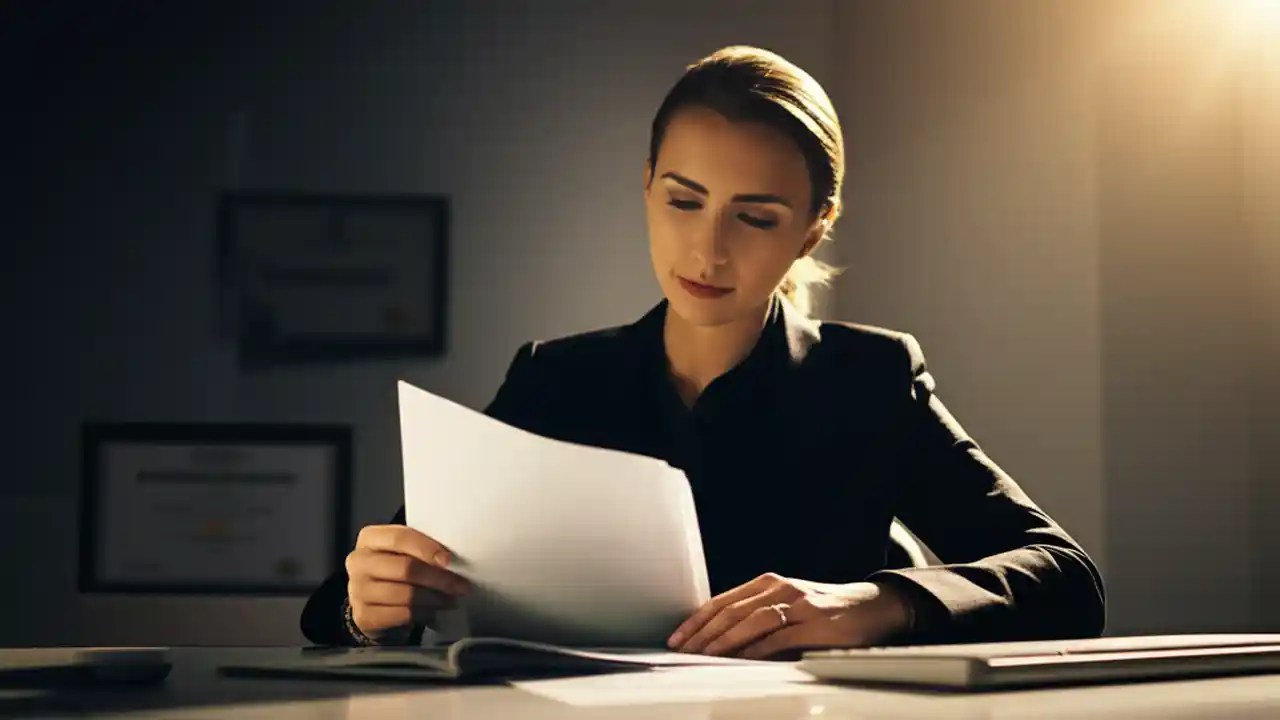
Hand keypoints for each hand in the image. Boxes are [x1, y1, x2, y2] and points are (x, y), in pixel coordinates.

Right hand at [345, 525, 472, 642]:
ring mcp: (357, 590)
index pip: (400, 537)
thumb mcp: (403, 552)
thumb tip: (451, 559)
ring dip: (435, 598)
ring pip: (406, 595)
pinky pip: (402, 615)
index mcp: (369, 538)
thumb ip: (420, 549)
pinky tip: (434, 612)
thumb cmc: (395, 570)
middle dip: (439, 578)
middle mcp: (358, 562)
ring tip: (451, 599)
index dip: (426, 548)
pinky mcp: (364, 616)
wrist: (374, 602)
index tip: (449, 560)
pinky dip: (423, 614)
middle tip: (462, 586)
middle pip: (405, 568)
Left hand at [667, 573, 912, 659]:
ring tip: (704, 656)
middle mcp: (781, 589)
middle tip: (683, 650)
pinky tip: (741, 660)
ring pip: (752, 620)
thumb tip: (718, 642)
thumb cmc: (825, 611)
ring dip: (724, 640)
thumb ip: (757, 619)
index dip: (697, 620)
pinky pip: (780, 638)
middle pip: (732, 610)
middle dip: (703, 633)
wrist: (874, 607)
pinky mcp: (816, 624)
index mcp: (769, 584)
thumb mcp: (788, 608)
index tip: (678, 637)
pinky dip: (757, 649)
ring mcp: (799, 605)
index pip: (722, 601)